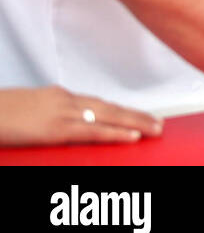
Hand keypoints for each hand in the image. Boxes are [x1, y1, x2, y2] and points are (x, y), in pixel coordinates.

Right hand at [0, 87, 161, 146]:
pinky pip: (92, 131)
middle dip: (136, 116)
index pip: (98, 103)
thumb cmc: (1, 112)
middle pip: (110, 107)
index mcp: (60, 96)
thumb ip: (50, 114)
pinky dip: (114, 133)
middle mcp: (66, 101)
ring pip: (108, 118)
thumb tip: (63, 125)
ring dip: (135, 123)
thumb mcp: (30, 110)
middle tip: (159, 124)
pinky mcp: (56, 128)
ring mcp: (63, 113)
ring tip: (155, 129)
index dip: (121, 111)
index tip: (139, 115)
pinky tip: (132, 136)